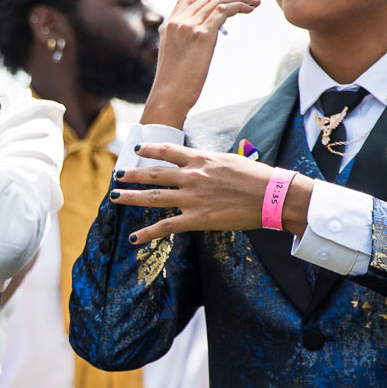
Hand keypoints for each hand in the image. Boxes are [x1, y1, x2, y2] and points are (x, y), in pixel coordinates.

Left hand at [110, 142, 302, 243]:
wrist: (272, 196)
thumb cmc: (257, 178)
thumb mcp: (230, 161)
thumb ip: (210, 163)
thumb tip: (201, 164)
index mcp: (201, 159)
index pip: (168, 151)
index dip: (150, 149)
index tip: (137, 149)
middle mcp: (192, 176)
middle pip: (155, 173)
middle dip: (133, 174)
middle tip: (118, 175)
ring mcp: (193, 198)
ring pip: (154, 197)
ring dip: (132, 198)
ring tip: (114, 198)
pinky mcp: (198, 219)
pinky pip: (166, 227)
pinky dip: (148, 233)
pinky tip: (134, 238)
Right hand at [141, 0, 259, 126]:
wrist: (169, 95)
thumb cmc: (174, 82)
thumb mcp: (175, 55)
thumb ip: (185, 40)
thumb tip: (205, 34)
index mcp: (168, 25)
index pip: (189, 0)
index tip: (225, 0)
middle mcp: (178, 22)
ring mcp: (189, 27)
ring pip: (217, 2)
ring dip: (237, 0)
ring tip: (253, 2)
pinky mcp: (202, 35)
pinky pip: (223, 11)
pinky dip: (238, 7)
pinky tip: (248, 9)